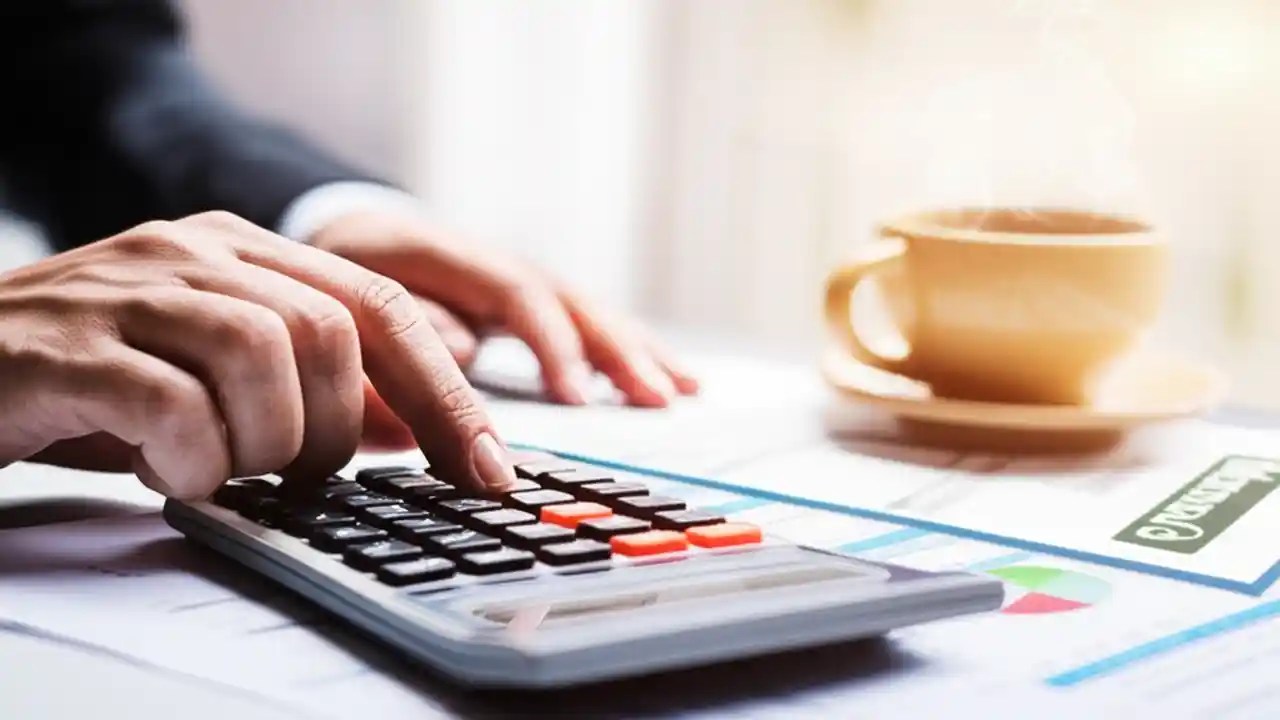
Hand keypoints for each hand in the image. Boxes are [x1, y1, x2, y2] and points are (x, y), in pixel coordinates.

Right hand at [0, 212, 515, 498]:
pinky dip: (193, 462)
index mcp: (246, 249)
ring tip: (223, 468)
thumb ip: (315, 386)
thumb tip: (419, 428)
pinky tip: (172, 474)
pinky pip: (174, 407)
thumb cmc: (102, 379)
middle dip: (337, 430)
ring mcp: (131, 290)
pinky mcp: (70, 348)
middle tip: (295, 473)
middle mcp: (197, 251)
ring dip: (265, 445)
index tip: (487, 468)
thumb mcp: (220, 373)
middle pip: (332, 334)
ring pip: (263, 357)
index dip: (447, 394)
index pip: (382, 307)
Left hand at [309, 211, 698, 409]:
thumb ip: (400, 321)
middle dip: (617, 352)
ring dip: (636, 350)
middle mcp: (494, 261)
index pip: (515, 294)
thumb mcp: (346, 292)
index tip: (576, 399)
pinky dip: (626, 350)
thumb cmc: (341, 272)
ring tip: (684, 389)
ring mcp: (516, 280)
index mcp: (447, 253)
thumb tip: (466, 353)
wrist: (348, 235)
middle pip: (569, 299)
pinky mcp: (528, 303)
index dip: (551, 345)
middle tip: (657, 399)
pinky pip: (585, 323)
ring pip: (587, 309)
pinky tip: (665, 378)